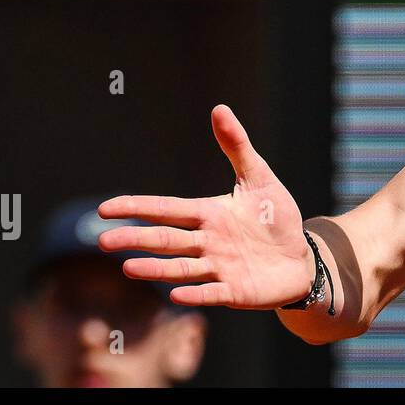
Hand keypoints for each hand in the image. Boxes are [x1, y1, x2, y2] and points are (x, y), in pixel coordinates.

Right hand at [98, 105, 312, 309]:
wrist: (301, 257)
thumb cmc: (275, 218)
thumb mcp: (259, 178)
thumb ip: (237, 147)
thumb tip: (219, 108)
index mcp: (208, 214)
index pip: (166, 209)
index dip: (137, 207)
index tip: (104, 208)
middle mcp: (207, 242)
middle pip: (167, 239)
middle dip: (136, 239)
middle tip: (103, 241)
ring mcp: (219, 268)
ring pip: (182, 268)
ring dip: (156, 269)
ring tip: (128, 268)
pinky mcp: (235, 291)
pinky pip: (213, 294)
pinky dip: (195, 295)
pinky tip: (176, 295)